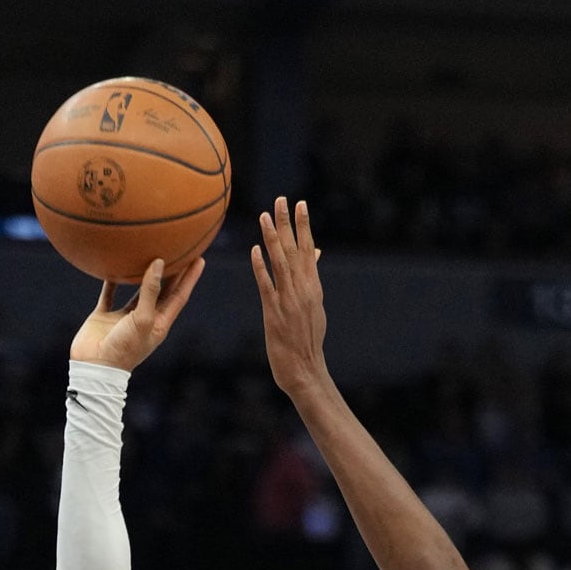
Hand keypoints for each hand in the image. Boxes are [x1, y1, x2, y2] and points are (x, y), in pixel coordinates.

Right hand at [69, 257, 204, 373]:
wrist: (94, 368)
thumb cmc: (123, 349)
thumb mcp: (142, 320)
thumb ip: (151, 292)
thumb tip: (159, 262)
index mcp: (159, 324)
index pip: (179, 296)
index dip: (190, 278)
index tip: (200, 258)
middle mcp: (144, 320)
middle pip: (163, 291)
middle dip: (174, 272)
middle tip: (182, 250)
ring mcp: (124, 318)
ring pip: (138, 291)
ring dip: (145, 274)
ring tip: (152, 253)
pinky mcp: (105, 317)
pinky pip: (110, 293)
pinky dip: (112, 280)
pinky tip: (114, 264)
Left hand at [251, 197, 328, 398]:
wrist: (306, 370)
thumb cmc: (307, 340)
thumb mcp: (314, 306)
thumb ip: (312, 278)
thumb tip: (315, 253)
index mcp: (313, 287)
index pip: (308, 250)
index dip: (304, 226)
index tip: (300, 204)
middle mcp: (302, 290)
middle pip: (294, 250)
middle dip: (287, 223)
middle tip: (281, 199)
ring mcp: (288, 301)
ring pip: (280, 263)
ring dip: (273, 238)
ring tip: (265, 216)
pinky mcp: (274, 313)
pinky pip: (266, 285)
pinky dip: (261, 267)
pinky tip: (255, 251)